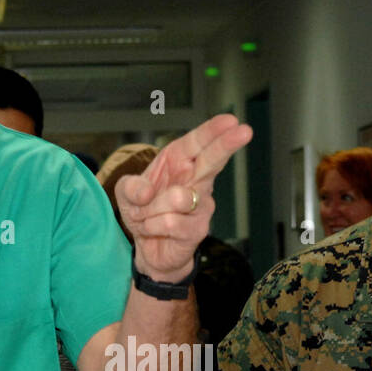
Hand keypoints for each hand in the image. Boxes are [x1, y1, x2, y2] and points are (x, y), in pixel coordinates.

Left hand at [116, 114, 251, 279]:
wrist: (150, 250)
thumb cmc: (145, 213)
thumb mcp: (126, 195)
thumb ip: (130, 187)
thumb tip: (146, 192)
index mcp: (180, 163)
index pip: (197, 143)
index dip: (213, 131)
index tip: (230, 121)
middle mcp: (196, 181)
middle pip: (213, 160)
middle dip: (226, 145)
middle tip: (245, 131)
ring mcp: (200, 205)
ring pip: (179, 198)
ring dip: (151, 208)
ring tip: (145, 216)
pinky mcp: (198, 229)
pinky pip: (169, 221)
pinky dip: (151, 225)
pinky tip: (153, 229)